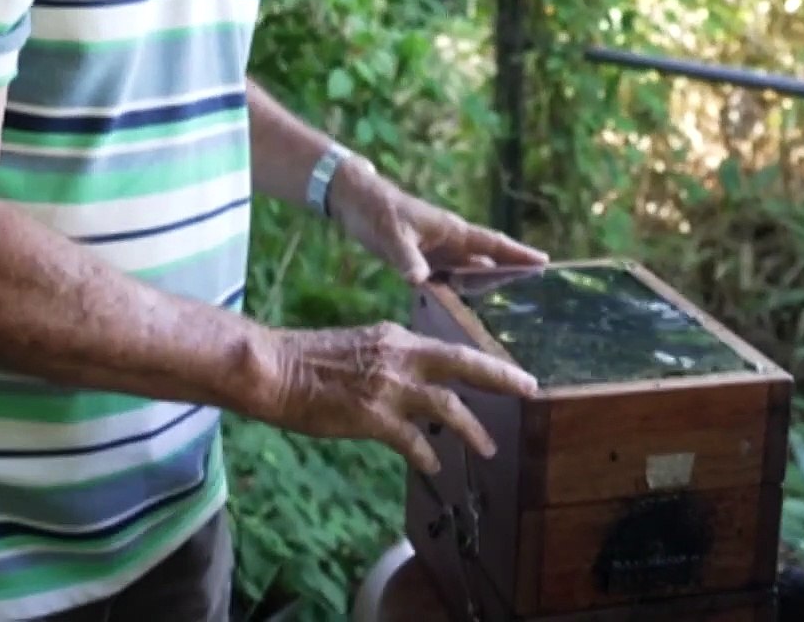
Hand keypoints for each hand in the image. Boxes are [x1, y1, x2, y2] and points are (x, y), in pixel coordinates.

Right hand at [251, 322, 537, 473]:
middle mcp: (399, 357)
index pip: (448, 349)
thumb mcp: (356, 346)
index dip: (479, 361)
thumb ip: (387, 360)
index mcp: (395, 338)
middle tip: (531, 388)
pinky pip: (412, 441)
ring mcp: (389, 386)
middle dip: (501, 376)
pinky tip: (433, 466)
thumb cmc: (305, 360)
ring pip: (448, 406)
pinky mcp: (373, 416)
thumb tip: (409, 382)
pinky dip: (426, 455)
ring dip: (472, 429)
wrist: (272, 367)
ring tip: (488, 449)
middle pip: (464, 364)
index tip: (503, 370)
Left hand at [331, 166, 549, 284]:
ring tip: (509, 305)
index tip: (544, 261)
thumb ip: (407, 258)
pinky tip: (464, 303)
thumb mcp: (391, 236)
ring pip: (470, 270)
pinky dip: (460, 288)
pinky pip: (449, 275)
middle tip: (535, 292)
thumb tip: (421, 281)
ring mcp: (438, 250)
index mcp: (451, 231)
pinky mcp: (423, 257)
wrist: (355, 200)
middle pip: (487, 260)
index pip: (492, 243)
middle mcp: (450, 241)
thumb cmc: (377, 211)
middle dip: (510, 273)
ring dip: (486, 284)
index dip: (518, 253)